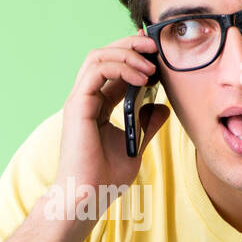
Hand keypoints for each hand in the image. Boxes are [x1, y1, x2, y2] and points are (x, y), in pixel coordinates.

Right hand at [54, 30, 169, 197]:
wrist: (89, 197)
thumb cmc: (105, 177)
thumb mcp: (135, 144)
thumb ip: (146, 123)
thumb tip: (163, 107)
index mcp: (97, 105)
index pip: (113, 68)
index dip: (133, 54)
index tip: (155, 51)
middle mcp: (86, 98)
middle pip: (104, 55)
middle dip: (130, 44)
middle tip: (155, 46)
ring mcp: (80, 100)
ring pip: (98, 56)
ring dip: (127, 53)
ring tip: (151, 64)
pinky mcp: (77, 105)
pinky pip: (97, 70)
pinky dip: (121, 67)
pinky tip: (141, 77)